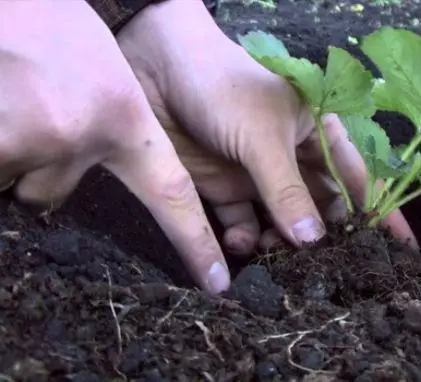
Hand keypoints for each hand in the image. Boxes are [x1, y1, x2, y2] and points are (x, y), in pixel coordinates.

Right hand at [0, 2, 231, 293]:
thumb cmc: (57, 22)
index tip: (217, 283)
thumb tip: (86, 184)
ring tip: (15, 96)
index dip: (195, 243)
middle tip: (33, 109)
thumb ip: (110, 133)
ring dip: (10, 147)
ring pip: (16, 177)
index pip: (172, 196)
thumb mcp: (105, 74)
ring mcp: (34, 137)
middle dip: (38, 164)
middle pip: (51, 192)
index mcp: (123, 118)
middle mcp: (82, 134)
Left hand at [116, 1, 417, 253]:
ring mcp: (258, 176)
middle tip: (328, 274)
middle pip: (320, 209)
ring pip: (281, 224)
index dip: (382, 213)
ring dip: (282, 247)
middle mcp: (293, 159)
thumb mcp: (264, 136)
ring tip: (280, 266)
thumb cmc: (224, 85)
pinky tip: (242, 249)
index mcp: (318, 134)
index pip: (359, 179)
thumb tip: (314, 242)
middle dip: (325, 241)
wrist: (154, 67)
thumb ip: (288, 191)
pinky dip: (244, 242)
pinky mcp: (222, 188)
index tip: (402, 249)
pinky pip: (241, 225)